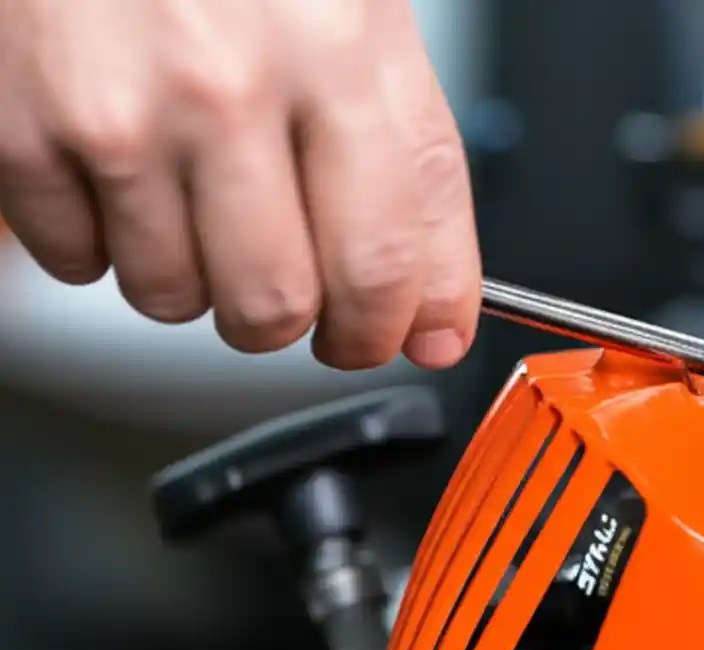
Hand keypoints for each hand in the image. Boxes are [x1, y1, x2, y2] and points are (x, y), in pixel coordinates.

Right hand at [0, 0, 480, 368]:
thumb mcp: (366, 21)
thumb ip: (416, 170)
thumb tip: (438, 316)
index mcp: (342, 52)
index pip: (387, 260)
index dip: (391, 328)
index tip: (389, 339)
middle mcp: (234, 84)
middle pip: (277, 307)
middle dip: (294, 322)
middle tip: (292, 288)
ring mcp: (124, 110)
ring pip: (176, 299)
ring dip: (198, 278)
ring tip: (201, 198)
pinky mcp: (27, 127)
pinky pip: (80, 264)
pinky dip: (108, 243)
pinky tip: (129, 174)